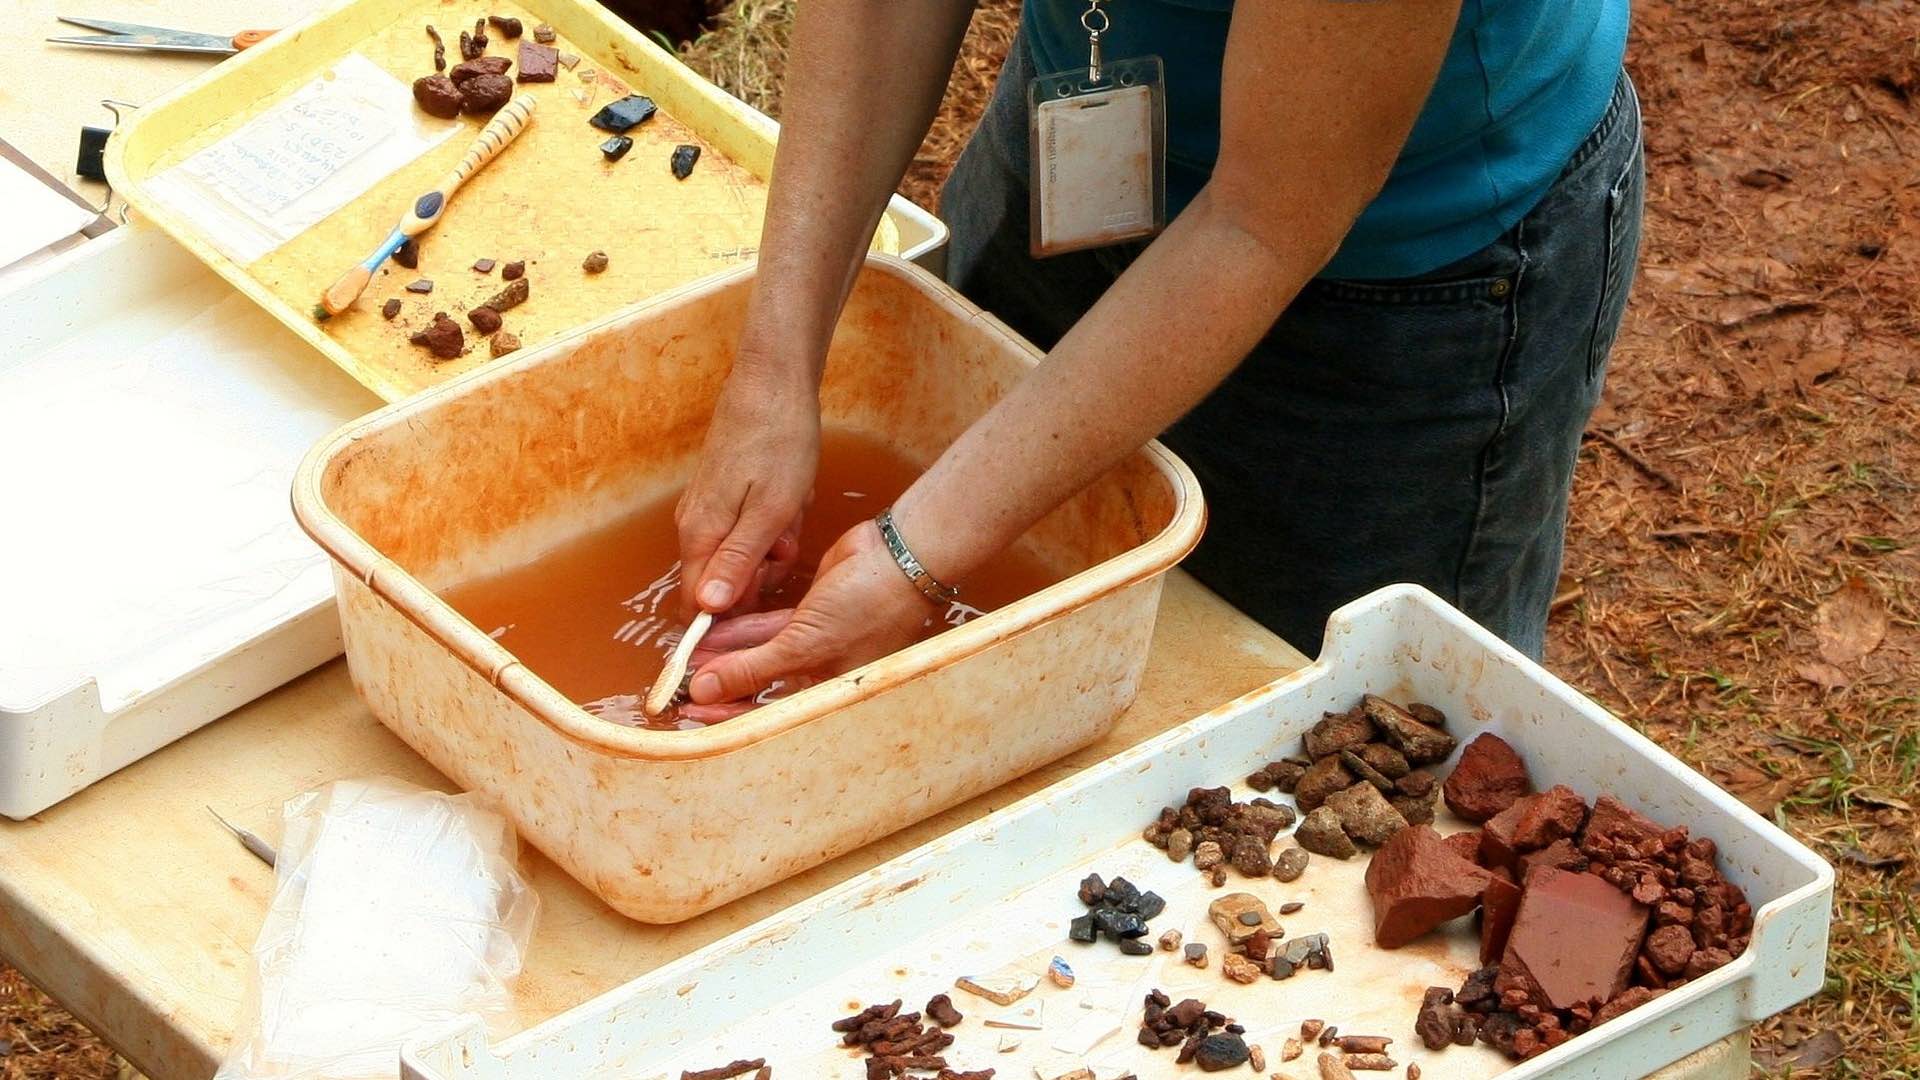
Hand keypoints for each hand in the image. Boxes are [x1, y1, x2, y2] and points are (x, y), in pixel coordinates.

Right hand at [675, 360, 818, 614]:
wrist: (773, 382)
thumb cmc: (779, 443)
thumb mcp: (770, 511)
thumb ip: (738, 562)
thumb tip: (707, 607)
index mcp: (701, 535)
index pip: (699, 603)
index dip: (735, 612)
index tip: (768, 592)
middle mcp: (692, 525)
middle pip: (723, 582)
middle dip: (762, 572)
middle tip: (788, 541)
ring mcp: (706, 507)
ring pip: (740, 553)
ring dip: (773, 542)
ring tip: (792, 508)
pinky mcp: (721, 492)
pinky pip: (747, 527)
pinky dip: (774, 520)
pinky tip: (789, 496)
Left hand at [686, 520, 935, 705]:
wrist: (899, 557)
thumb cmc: (867, 609)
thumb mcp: (804, 644)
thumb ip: (752, 667)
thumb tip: (705, 691)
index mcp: (827, 695)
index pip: (768, 716)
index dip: (727, 714)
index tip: (691, 710)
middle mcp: (820, 673)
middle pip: (761, 684)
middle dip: (722, 680)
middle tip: (681, 680)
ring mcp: (816, 641)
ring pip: (762, 653)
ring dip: (728, 652)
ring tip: (689, 651)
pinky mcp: (813, 613)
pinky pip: (770, 627)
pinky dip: (744, 628)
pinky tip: (714, 627)